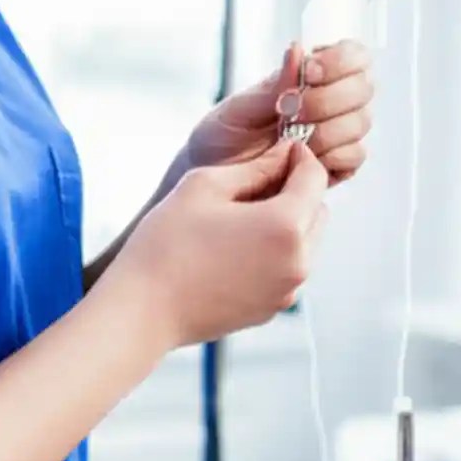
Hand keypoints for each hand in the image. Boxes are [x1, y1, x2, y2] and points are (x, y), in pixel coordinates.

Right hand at [104, 141, 329, 348]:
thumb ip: (254, 167)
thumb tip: (282, 155)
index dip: (299, 156)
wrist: (143, 310)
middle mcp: (297, 263)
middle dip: (296, 191)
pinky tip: (234, 247)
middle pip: (318, 211)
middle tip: (254, 183)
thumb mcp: (204, 186)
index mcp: (285, 227)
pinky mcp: (271, 308)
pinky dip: (274, 252)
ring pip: (306, 242)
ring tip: (239, 218)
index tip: (281, 150)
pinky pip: (288, 268)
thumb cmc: (166, 246)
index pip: (315, 178)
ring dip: (286, 223)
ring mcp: (286, 291)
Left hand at [183, 40, 374, 186]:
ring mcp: (338, 135)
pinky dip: (330, 157)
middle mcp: (333, 102)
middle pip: (363, 87)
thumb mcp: (240, 109)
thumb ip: (274, 85)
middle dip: (327, 100)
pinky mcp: (337, 167)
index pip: (354, 55)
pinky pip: (354, 157)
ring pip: (360, 122)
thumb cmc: (222, 138)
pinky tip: (302, 158)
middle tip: (290, 113)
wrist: (212, 178)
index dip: (340, 61)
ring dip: (325, 130)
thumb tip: (298, 50)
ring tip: (289, 139)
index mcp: (313, 76)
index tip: (308, 72)